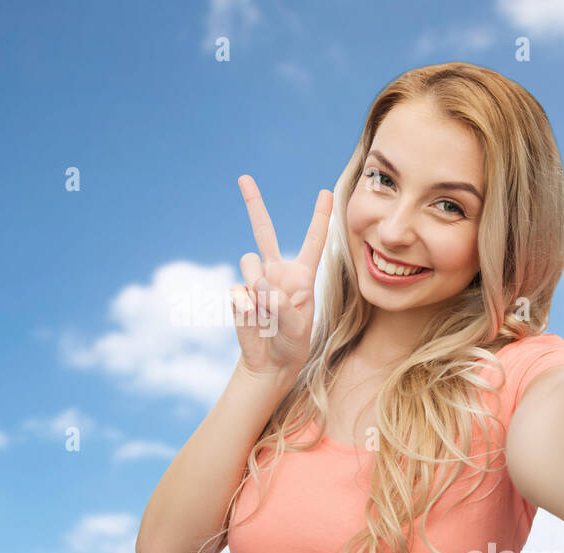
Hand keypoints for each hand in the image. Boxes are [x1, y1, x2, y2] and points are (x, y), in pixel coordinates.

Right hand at [229, 174, 332, 385]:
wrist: (270, 363)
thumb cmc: (292, 344)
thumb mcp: (297, 327)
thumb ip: (282, 306)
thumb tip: (259, 287)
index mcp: (302, 275)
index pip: (313, 241)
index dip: (320, 217)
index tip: (326, 192)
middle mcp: (277, 271)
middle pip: (264, 231)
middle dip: (253, 203)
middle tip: (243, 177)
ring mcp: (255, 281)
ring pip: (248, 263)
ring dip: (257, 285)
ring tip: (266, 313)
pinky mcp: (238, 295)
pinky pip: (237, 292)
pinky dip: (245, 308)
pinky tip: (253, 321)